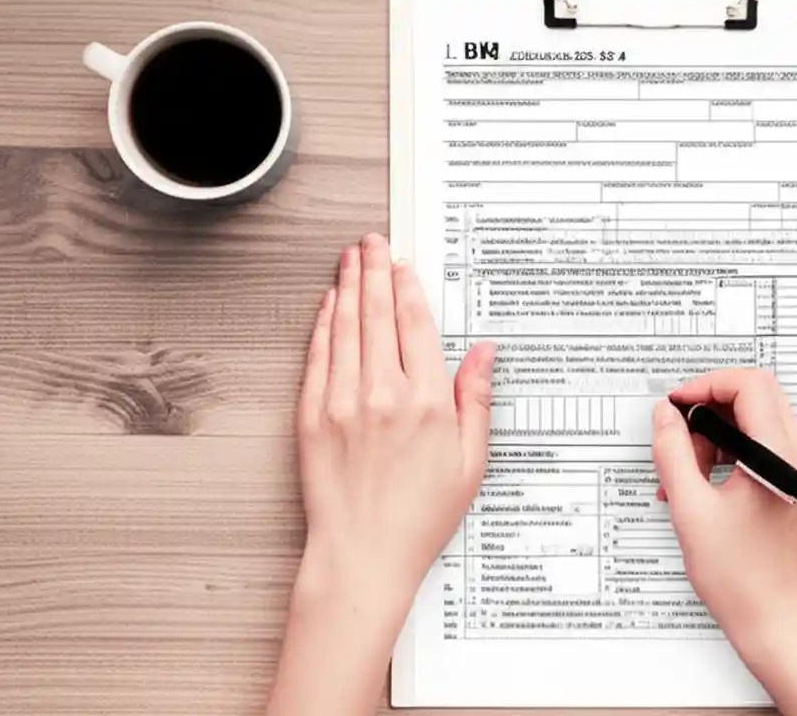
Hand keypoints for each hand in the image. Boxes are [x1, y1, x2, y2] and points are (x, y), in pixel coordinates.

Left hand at [267, 234, 493, 715]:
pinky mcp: (312, 417)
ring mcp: (343, 403)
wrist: (364, 554)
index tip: (405, 266)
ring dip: (348, 286)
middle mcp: (383, 394)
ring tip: (350, 259)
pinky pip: (318, 356)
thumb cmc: (420, 515)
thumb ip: (476, 398)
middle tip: (373, 243)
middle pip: (379, 314)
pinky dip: (323, 324)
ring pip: (346, 327)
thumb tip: (484, 351)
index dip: (409, 288)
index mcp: (427, 402)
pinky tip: (329, 305)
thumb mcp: (471, 461)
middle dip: (375, 271)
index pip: (416, 325)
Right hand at [652, 369, 796, 715]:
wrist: (776, 616)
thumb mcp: (690, 509)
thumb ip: (672, 452)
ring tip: (684, 474)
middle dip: (708, 411)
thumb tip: (665, 416)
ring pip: (754, 421)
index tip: (677, 403)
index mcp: (782, 457)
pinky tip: (701, 483)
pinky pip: (760, 445)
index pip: (749, 386)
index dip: (706, 385)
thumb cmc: (742, 578)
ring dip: (714, 436)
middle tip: (677, 439)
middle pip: (754, 397)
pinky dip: (727, 453)